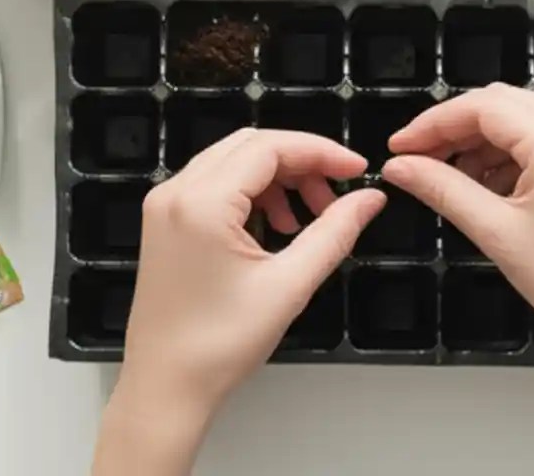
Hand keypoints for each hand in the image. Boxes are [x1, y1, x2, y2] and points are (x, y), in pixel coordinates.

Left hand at [96, 129, 383, 474]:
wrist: (166, 387)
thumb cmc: (218, 346)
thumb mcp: (290, 286)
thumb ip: (335, 232)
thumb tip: (369, 199)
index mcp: (201, 203)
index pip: (270, 147)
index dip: (320, 152)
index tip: (357, 170)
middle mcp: (175, 193)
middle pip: (250, 146)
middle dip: (301, 163)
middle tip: (336, 193)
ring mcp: (165, 207)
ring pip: (233, 162)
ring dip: (278, 179)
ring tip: (309, 220)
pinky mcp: (165, 223)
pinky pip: (215, 186)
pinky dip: (252, 195)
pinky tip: (276, 229)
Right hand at [382, 84, 533, 350]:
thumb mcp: (496, 231)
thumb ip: (443, 189)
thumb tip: (399, 167)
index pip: (481, 107)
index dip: (432, 123)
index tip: (398, 147)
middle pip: (500, 104)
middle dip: (454, 129)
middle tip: (416, 160)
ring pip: (520, 119)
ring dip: (479, 142)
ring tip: (448, 179)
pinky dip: (508, 154)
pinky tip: (486, 186)